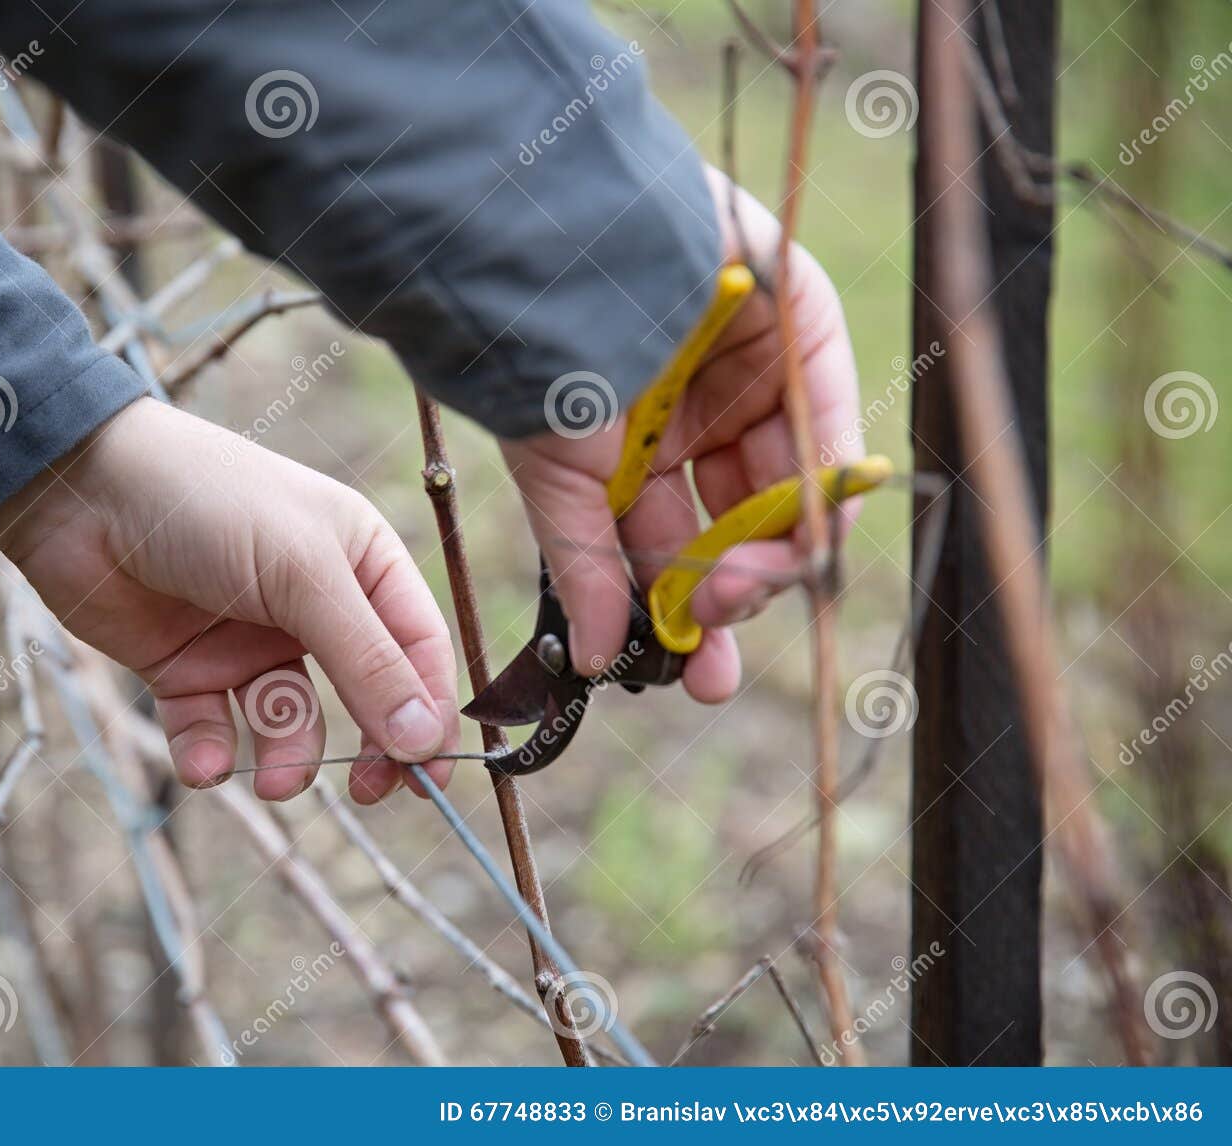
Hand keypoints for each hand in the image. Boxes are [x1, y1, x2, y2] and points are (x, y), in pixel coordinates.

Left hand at [0, 398, 458, 803]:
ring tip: (271, 782)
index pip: (417, 647)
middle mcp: (314, 602)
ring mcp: (250, 637)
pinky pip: (216, 728)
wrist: (78, 492)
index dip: (430, 710)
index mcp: (360, 561)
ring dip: (287, 757)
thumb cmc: (206, 502)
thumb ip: (365, 659)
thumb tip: (423, 739)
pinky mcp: (189, 667)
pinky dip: (212, 752)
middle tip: (374, 793)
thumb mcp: (301, 574)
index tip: (432, 775)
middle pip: (366, 692)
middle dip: (371, 746)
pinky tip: (204, 760)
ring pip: (291, 722)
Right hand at [501, 166, 863, 701]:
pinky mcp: (804, 330)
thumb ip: (590, 567)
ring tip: (736, 595)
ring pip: (790, 493)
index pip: (677, 542)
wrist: (558, 248)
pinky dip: (823, 497)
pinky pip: (830, 432)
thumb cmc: (539, 355)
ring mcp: (755, 375)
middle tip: (713, 660)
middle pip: (740, 527)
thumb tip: (592, 662)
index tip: (688, 673)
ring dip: (773, 561)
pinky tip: (790, 549)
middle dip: (733, 596)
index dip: (685, 609)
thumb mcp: (559, 478)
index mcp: (638, 447)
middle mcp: (701, 414)